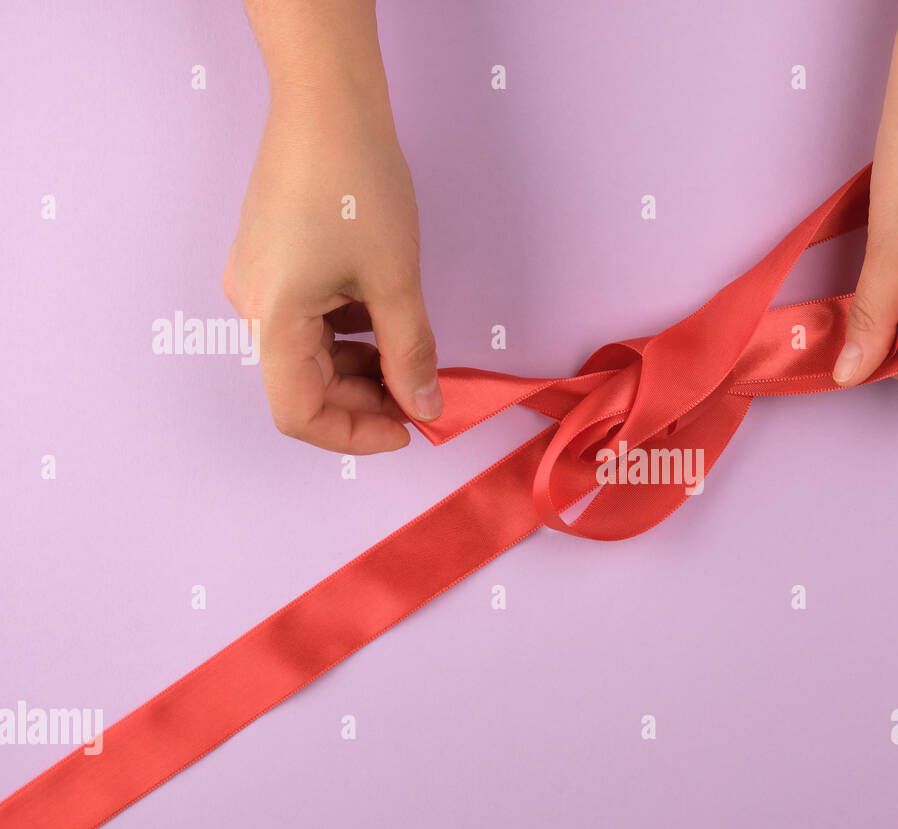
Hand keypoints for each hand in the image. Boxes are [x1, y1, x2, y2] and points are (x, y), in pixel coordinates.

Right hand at [224, 0, 440, 452]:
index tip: (407, 429)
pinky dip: (348, 335)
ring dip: (360, 369)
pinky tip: (386, 322)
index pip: (298, 413)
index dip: (353, 434)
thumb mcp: (395, 281)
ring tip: (411, 359)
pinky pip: (308, 320)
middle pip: (303, 386)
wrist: (329, 104)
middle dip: (365, 401)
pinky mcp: (272, 261)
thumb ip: (410, 353)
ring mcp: (258, 281)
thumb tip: (425, 408)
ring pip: (309, 354)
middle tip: (422, 397)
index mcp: (272, 318)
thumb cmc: (359, 187)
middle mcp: (252, 306)